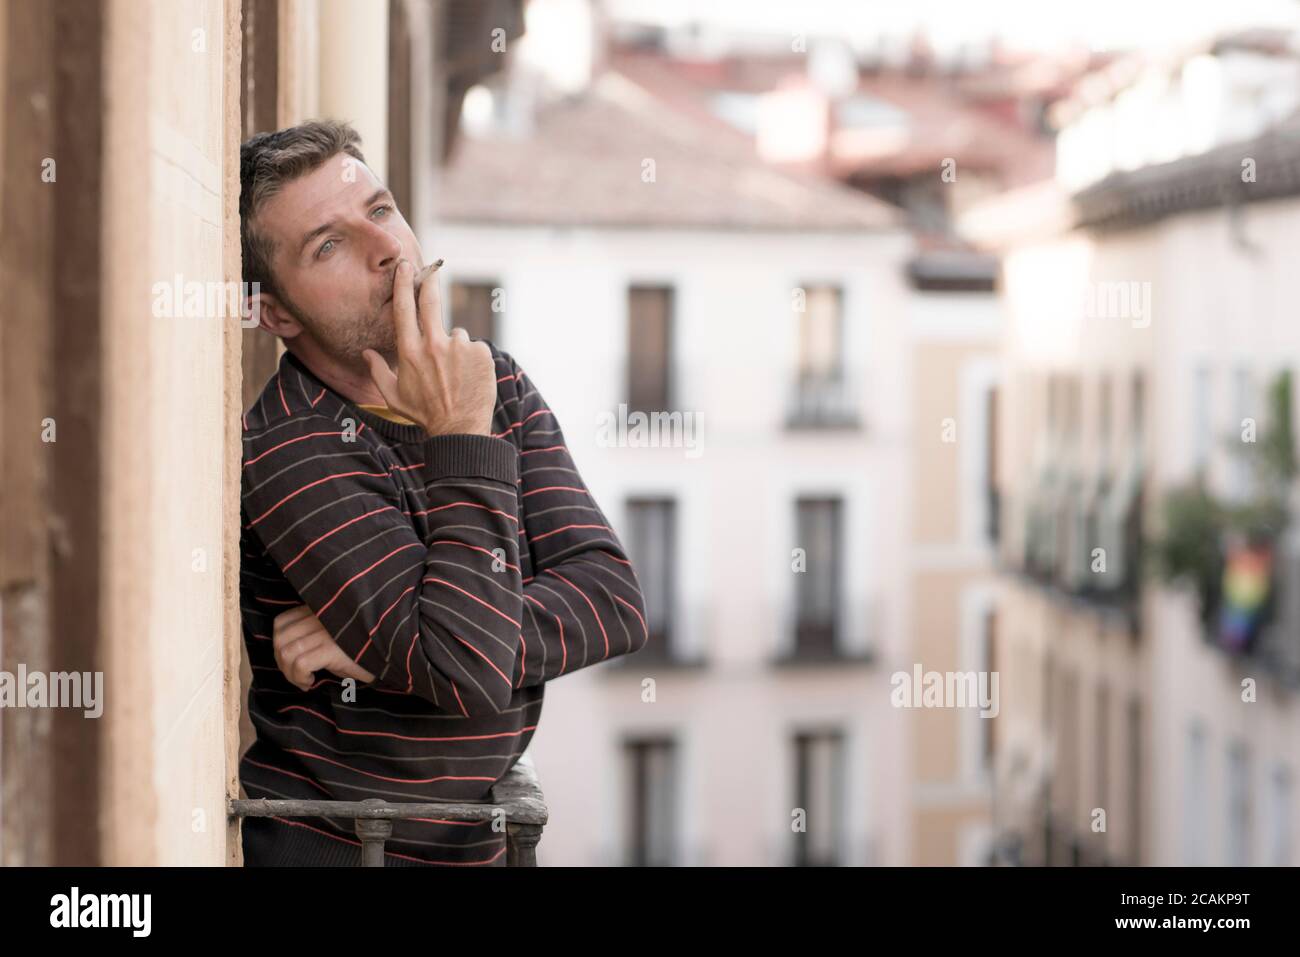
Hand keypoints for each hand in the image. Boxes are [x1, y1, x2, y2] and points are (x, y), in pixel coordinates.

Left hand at [272, 604, 374, 691]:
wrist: (393, 653)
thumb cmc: (362, 648)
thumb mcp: (334, 636)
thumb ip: (312, 635)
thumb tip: (285, 653)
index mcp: (318, 610)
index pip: (280, 623)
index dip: (279, 645)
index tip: (292, 662)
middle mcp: (319, 617)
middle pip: (279, 638)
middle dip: (282, 663)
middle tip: (297, 676)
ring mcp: (325, 632)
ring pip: (286, 652)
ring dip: (290, 673)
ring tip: (305, 680)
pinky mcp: (331, 649)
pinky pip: (300, 665)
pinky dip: (300, 677)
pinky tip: (312, 682)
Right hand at [362, 259, 496, 436]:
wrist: (459, 429)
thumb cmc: (424, 414)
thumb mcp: (393, 396)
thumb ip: (377, 372)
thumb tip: (365, 353)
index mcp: (410, 352)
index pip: (404, 310)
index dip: (404, 284)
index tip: (405, 266)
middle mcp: (433, 345)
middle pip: (431, 302)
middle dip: (430, 281)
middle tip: (432, 268)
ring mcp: (459, 348)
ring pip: (457, 335)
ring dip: (455, 349)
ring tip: (456, 375)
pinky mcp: (481, 353)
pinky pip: (474, 348)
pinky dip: (473, 359)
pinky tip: (469, 377)